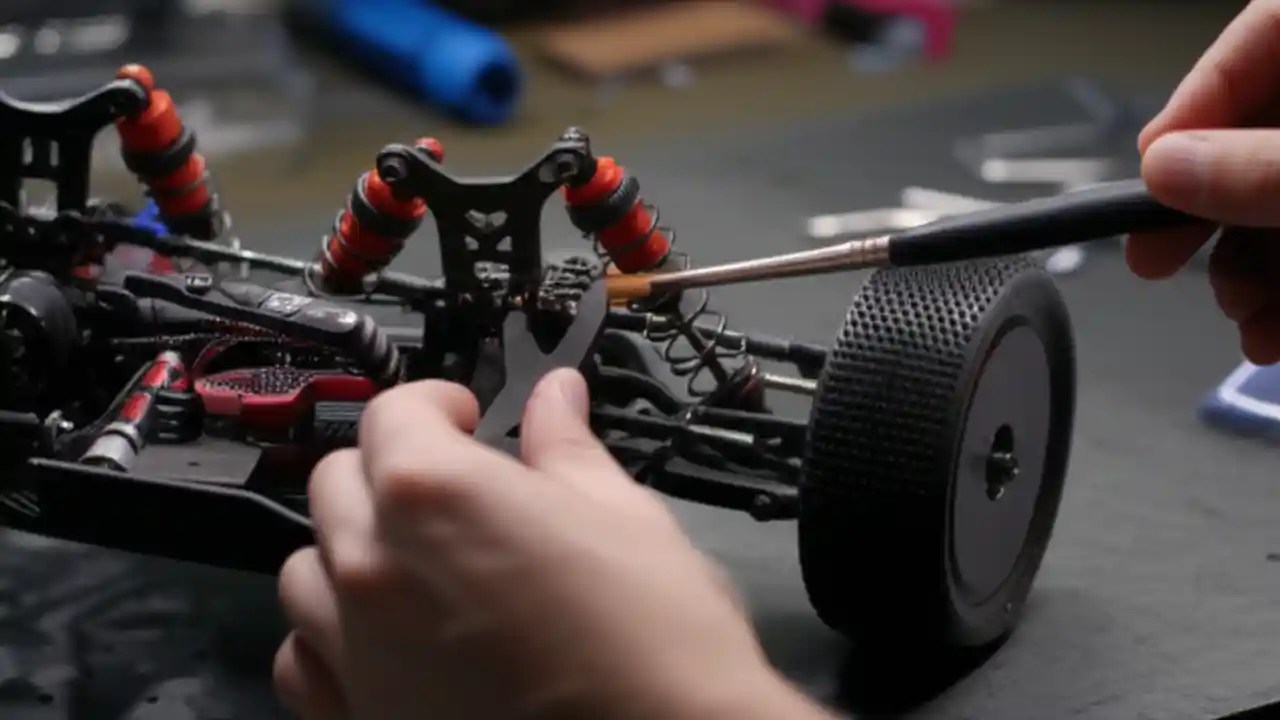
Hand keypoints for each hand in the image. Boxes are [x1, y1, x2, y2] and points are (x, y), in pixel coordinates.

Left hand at [272, 369, 832, 719]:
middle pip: (340, 482)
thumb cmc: (658, 651)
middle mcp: (375, 567)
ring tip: (422, 565)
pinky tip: (390, 638)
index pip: (394, 414)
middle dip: (394, 470)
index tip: (465, 418)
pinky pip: (303, 658)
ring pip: (312, 567)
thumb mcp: (627, 518)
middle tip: (457, 489)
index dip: (436, 406)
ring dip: (356, 550)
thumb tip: (555, 399)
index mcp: (436, 495)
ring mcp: (355, 650)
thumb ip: (567, 449)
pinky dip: (335, 636)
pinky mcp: (355, 715)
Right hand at [1126, 0, 1279, 362]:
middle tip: (1158, 260)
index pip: (1263, 37)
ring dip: (1253, 271)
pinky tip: (1277, 332)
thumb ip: (1262, 170)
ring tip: (1244, 321)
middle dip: (1213, 214)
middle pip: (1265, 132)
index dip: (1198, 102)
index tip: (1152, 168)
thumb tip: (1165, 170)